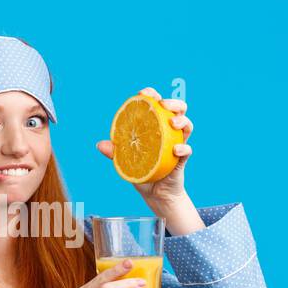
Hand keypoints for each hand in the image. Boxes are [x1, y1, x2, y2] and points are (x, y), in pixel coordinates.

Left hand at [96, 86, 194, 206]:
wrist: (155, 194)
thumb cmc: (141, 171)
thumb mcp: (125, 161)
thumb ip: (114, 152)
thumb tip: (99, 144)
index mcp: (156, 127)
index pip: (158, 105)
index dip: (153, 95)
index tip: (144, 93)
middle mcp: (169, 132)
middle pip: (179, 110)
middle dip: (174, 103)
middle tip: (163, 105)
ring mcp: (177, 144)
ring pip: (187, 126)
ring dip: (182, 121)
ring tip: (172, 123)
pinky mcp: (182, 159)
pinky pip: (187, 150)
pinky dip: (183, 148)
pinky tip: (175, 149)